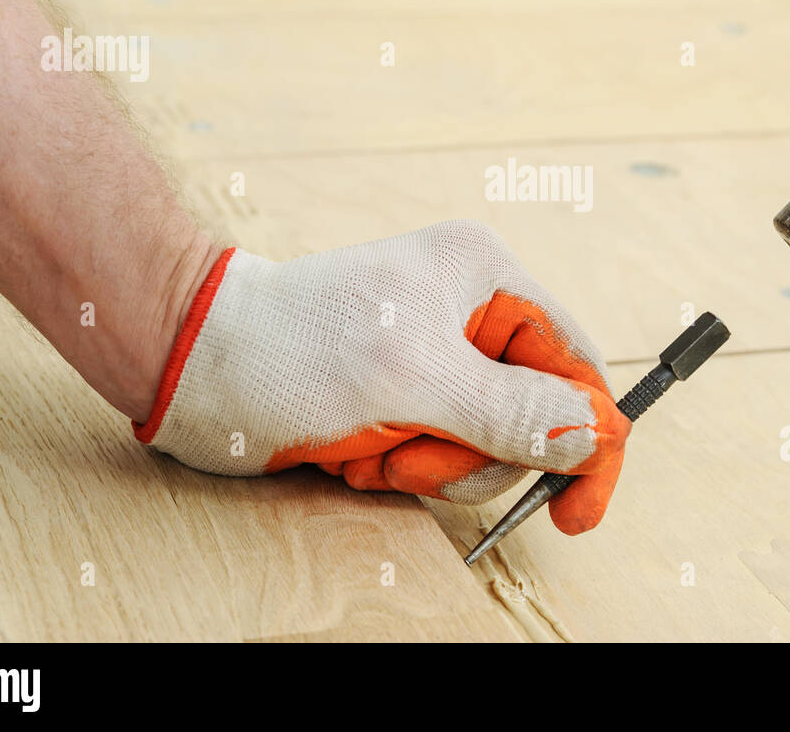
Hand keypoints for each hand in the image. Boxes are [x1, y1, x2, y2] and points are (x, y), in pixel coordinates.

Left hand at [134, 220, 630, 534]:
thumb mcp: (412, 381)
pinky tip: (352, 451)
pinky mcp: (406, 395)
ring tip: (371, 448)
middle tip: (410, 455)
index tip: (577, 513)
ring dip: (427, 466)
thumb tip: (593, 434)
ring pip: (484, 447)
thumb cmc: (291, 350)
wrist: (196, 366)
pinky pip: (438, 455)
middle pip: (532, 416)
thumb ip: (511, 411)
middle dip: (471, 454)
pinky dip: (398, 468)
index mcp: (485, 276)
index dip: (587, 441)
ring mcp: (437, 356)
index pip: (576, 364)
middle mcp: (470, 311)